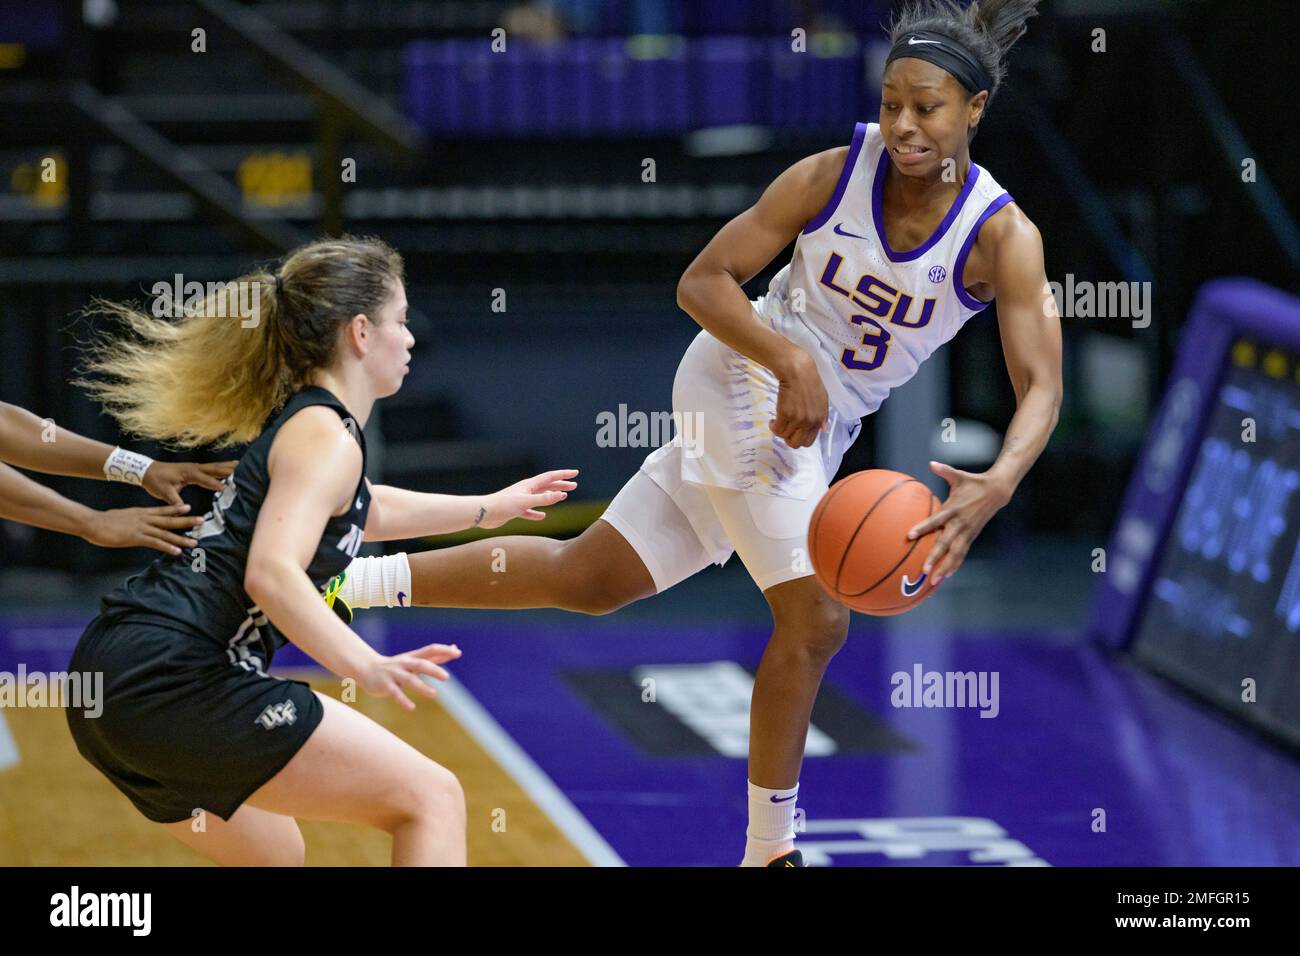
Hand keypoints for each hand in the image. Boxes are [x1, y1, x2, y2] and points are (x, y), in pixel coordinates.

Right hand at [82, 503, 202, 554]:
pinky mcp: (136, 538)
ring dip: (181, 538)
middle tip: (202, 520)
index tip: (188, 507)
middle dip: (186, 520)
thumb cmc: (103, 521)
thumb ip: (132, 519)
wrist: (92, 522)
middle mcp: (144, 518)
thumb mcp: (122, 517)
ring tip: (195, 542)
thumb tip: (136, 523)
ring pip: (166, 532)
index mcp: (141, 512)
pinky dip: (167, 547)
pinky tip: (177, 551)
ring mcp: (141, 528)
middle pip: (169, 519)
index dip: (176, 509)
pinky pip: (155, 543)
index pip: (162, 510)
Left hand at [142, 459, 237, 505]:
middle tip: (245, 470)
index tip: (228, 489)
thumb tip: (184, 510)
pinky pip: (212, 468)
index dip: (216, 484)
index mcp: (188, 473)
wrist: (146, 470)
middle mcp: (195, 468)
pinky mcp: (195, 469)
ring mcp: (196, 467)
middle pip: (215, 468)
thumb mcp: (163, 492)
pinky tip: (230, 468)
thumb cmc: (155, 480)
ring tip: (243, 465)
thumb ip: (175, 500)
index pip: (206, 479)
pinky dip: (222, 467)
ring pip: (215, 466)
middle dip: (230, 469)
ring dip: (229, 466)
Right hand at [357, 643, 461, 710]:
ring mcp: (394, 674)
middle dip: (433, 669)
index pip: (430, 650)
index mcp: (413, 657)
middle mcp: (404, 664)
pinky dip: (403, 700)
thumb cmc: (396, 666)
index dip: (444, 650)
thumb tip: (454, 648)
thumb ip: (434, 656)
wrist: (366, 668)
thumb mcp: (414, 659)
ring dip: (421, 686)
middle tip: (446, 677)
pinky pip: (395, 693)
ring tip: (434, 694)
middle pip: (420, 664)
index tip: (457, 653)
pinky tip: (411, 708)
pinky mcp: (385, 685)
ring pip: (409, 679)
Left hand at [478, 469, 578, 528]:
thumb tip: (561, 494)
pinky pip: (530, 511)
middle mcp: (525, 490)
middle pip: (547, 485)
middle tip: (574, 485)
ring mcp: (520, 500)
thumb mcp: (526, 502)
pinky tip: (542, 516)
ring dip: (552, 496)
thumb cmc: (503, 505)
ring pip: (540, 497)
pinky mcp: (515, 510)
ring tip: (563, 496)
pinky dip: (538, 513)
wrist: (484, 513)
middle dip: (561, 484)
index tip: (575, 473)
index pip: (550, 477)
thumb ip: (544, 499)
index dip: (563, 475)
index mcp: (528, 485)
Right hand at [770, 348, 828, 448]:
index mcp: (818, 420)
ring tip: (777, 422)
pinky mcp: (785, 414)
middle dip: (788, 440)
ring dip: (779, 431)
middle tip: (784, 430)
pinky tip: (772, 420)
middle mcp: (809, 422)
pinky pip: (777, 429)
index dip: (799, 439)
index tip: (794, 433)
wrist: (798, 371)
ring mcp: (797, 419)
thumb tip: (823, 429)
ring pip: (784, 436)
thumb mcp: (823, 399)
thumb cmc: (810, 382)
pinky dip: (773, 426)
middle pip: (796, 443)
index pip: (809, 441)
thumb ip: (823, 416)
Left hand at [905, 461, 1010, 586]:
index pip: (936, 520)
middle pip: (945, 543)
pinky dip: (955, 564)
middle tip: (924, 570)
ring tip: (934, 580)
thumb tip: (932, 463)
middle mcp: (960, 523)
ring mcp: (968, 532)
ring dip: (945, 567)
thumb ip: (944, 470)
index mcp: (954, 509)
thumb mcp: (959, 476)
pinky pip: (962, 553)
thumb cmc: (973, 482)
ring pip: (955, 553)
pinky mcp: (972, 536)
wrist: (997, 491)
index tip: (910, 536)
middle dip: (935, 558)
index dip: (923, 528)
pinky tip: (947, 575)